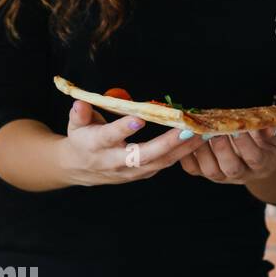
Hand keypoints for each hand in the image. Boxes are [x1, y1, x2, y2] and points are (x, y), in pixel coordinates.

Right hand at [58, 100, 200, 185]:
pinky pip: (165, 164)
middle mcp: (115, 161)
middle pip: (143, 155)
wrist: (80, 168)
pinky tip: (197, 140)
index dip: (123, 129)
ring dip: (182, 149)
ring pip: (159, 162)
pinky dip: (182, 153)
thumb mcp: (75, 124)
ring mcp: (130, 171)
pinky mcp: (142, 173)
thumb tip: (81, 103)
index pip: (109, 137)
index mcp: (96, 145)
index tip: (139, 119)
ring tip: (200, 134)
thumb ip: (80, 113)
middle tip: (185, 129)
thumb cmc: (82, 139)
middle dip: (166, 143)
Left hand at [179, 127, 275, 183]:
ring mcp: (222, 176)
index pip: (254, 158)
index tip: (238, 129)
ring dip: (202, 151)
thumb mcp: (273, 133)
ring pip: (211, 171)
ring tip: (198, 132)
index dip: (245, 145)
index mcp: (262, 164)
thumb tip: (269, 127)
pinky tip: (185, 140)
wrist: (253, 156)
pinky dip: (187, 156)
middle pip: (231, 168)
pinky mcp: (205, 173)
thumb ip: (272, 129)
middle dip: (222, 148)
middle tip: (214, 130)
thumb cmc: (264, 140)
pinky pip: (193, 169)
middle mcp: (242, 174)